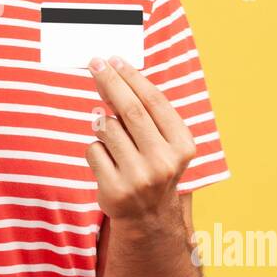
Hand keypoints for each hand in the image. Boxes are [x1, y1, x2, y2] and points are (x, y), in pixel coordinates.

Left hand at [83, 55, 196, 224]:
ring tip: (111, 136)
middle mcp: (164, 162)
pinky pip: (93, 149)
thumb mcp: (164, 142)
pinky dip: (95, 148)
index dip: (133, 77)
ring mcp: (139, 178)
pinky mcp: (114, 189)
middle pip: (130, 109)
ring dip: (102, 123)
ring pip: (107, 128)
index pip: (154, 101)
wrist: (148, 217)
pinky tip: (107, 161)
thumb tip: (111, 76)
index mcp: (182, 146)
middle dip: (110, 81)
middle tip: (95, 63)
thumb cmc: (153, 166)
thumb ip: (145, 114)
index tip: (115, 59)